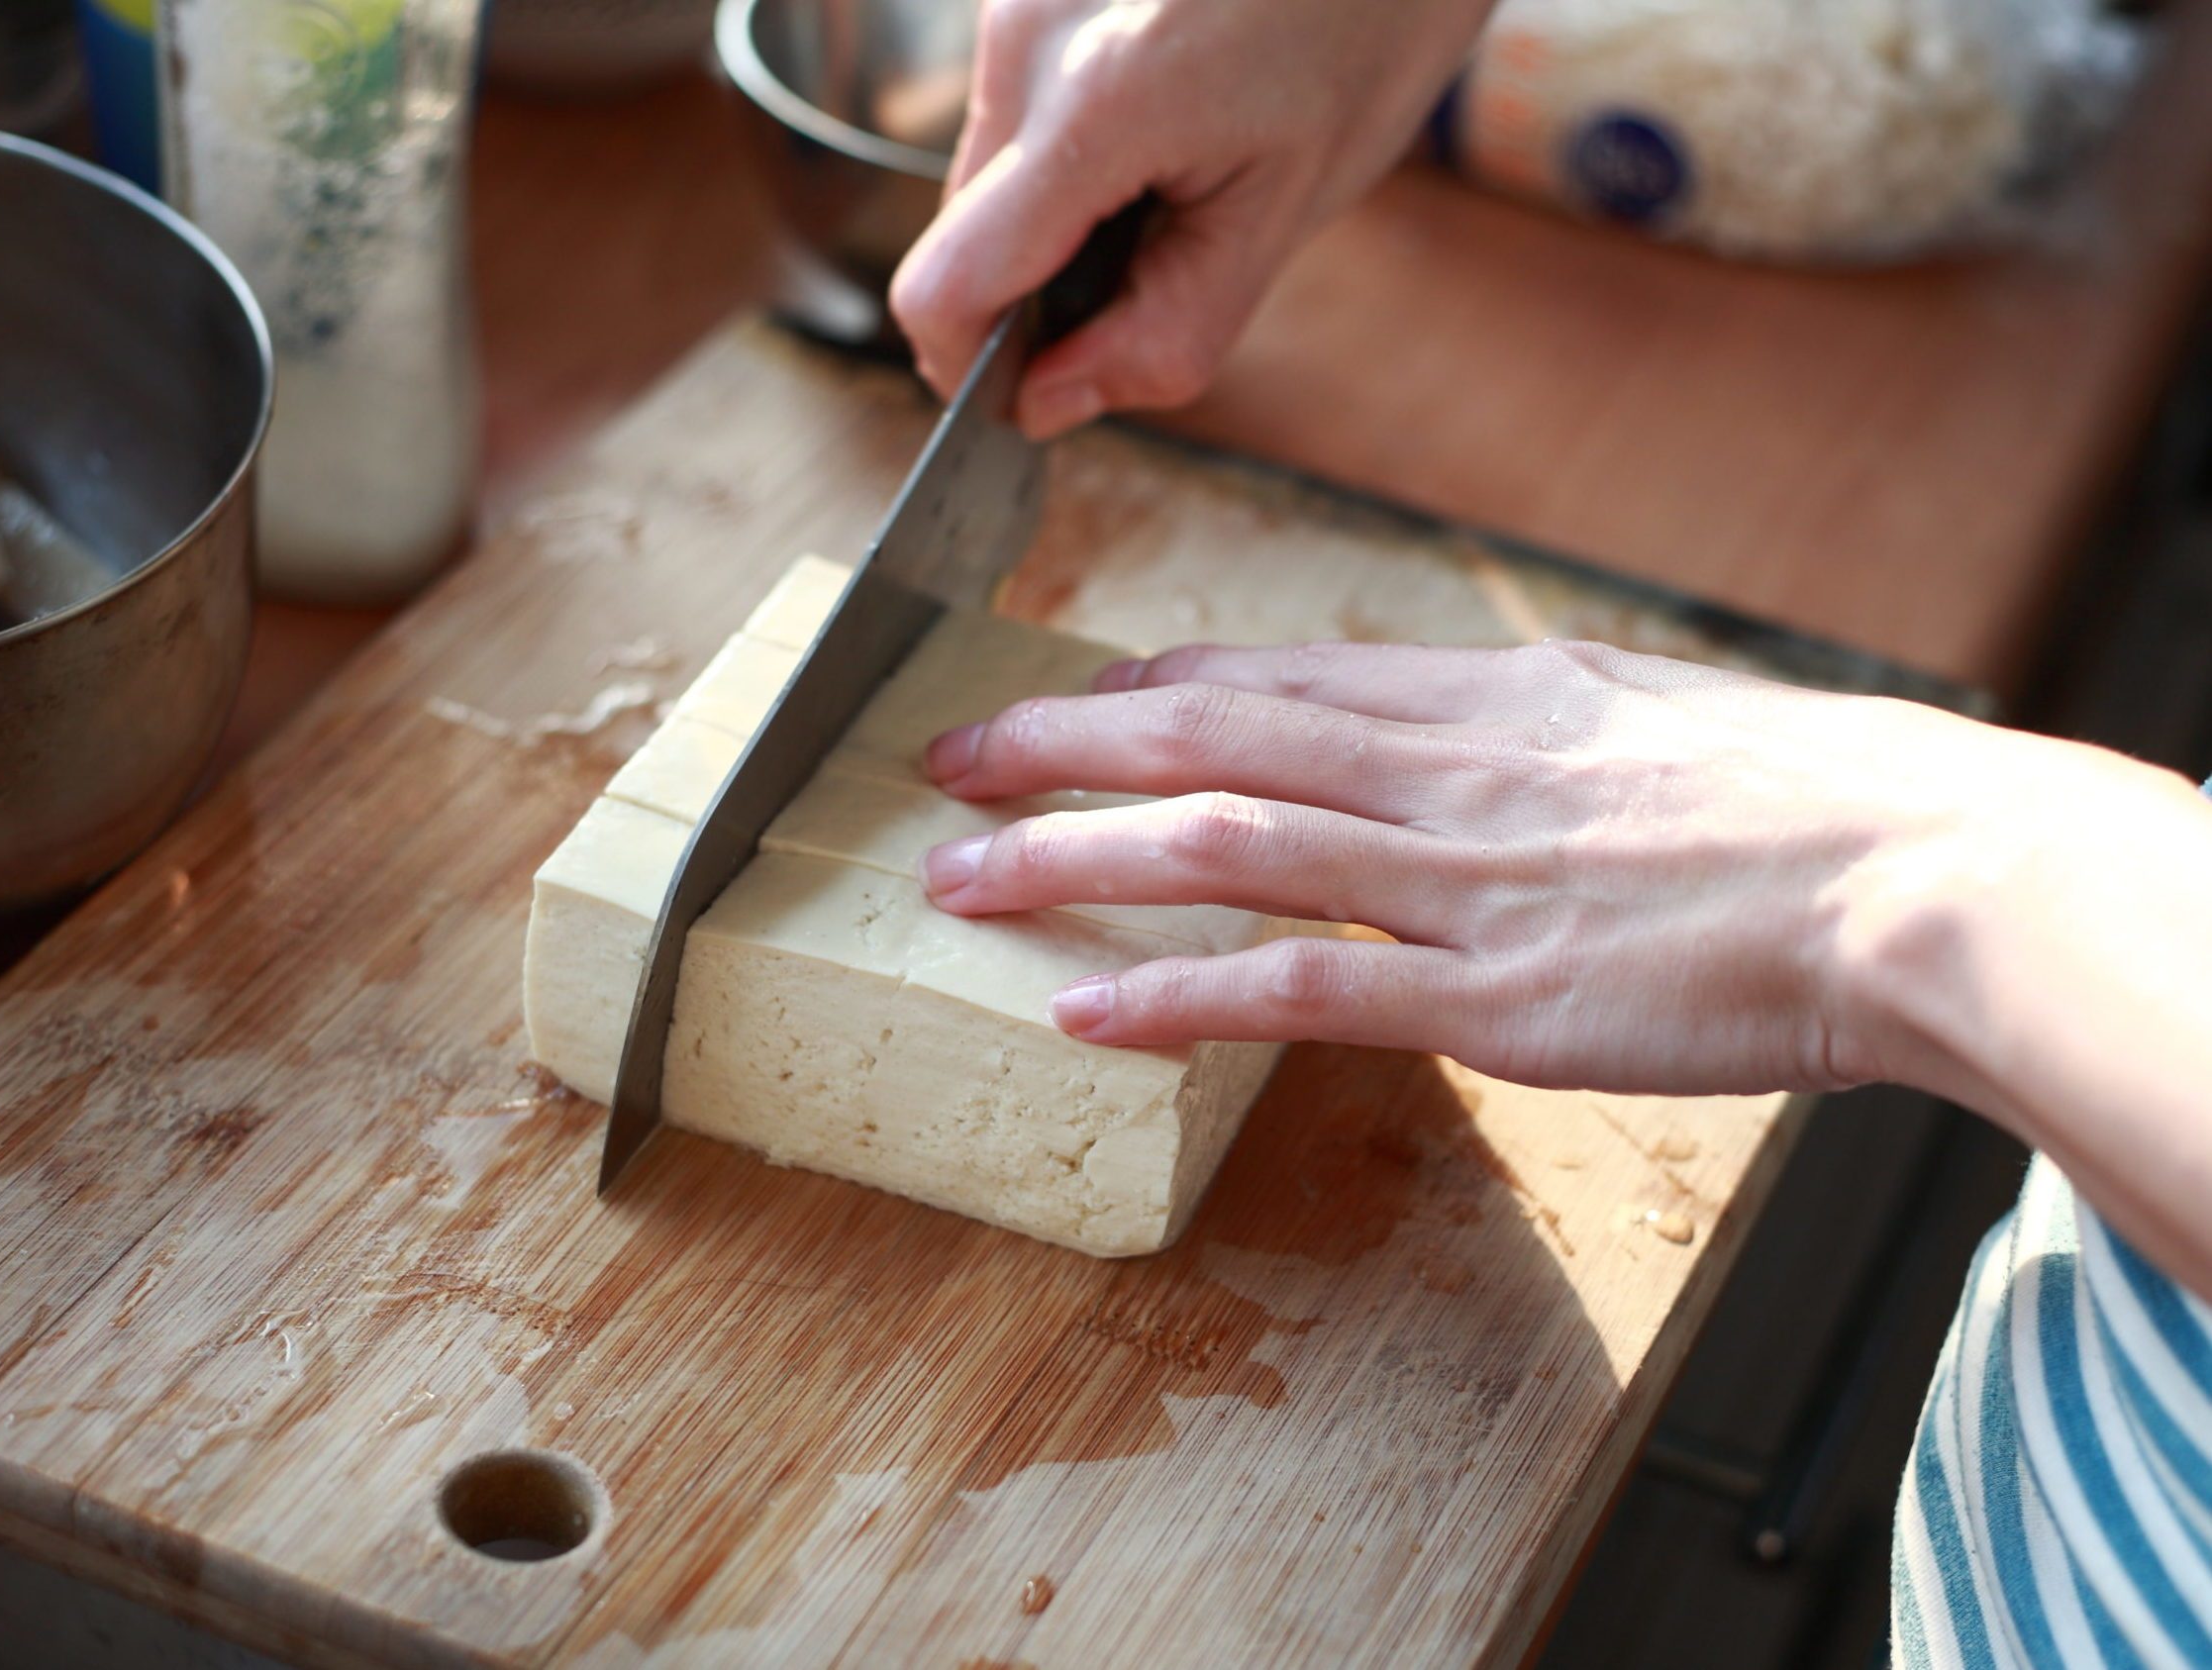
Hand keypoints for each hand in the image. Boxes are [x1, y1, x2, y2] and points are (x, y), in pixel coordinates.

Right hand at [889, 0, 1493, 439]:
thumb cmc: (1372, 27)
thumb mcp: (1289, 210)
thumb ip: (1165, 329)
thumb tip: (1048, 405)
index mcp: (1097, 105)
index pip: (945, 289)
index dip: (974, 369)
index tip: (1032, 394)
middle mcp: (1027, 38)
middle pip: (961, 236)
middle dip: (1035, 289)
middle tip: (1152, 271)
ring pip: (984, 174)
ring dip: (1053, 216)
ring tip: (1172, 172)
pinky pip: (1011, 109)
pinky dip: (1066, 151)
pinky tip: (1158, 117)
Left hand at [914, 639, 2204, 1099]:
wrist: (1913, 870)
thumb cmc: (1806, 798)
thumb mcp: (1645, 712)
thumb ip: (1528, 720)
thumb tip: (1465, 720)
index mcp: (1482, 695)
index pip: (1273, 675)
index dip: (1146, 687)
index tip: (1064, 701)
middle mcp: (1440, 767)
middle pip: (1204, 735)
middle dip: (1056, 747)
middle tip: (945, 763)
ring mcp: (1452, 879)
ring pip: (1215, 843)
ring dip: (1069, 858)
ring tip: (956, 879)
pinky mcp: (1487, 995)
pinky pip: (1296, 987)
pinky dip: (1175, 993)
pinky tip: (1082, 1007)